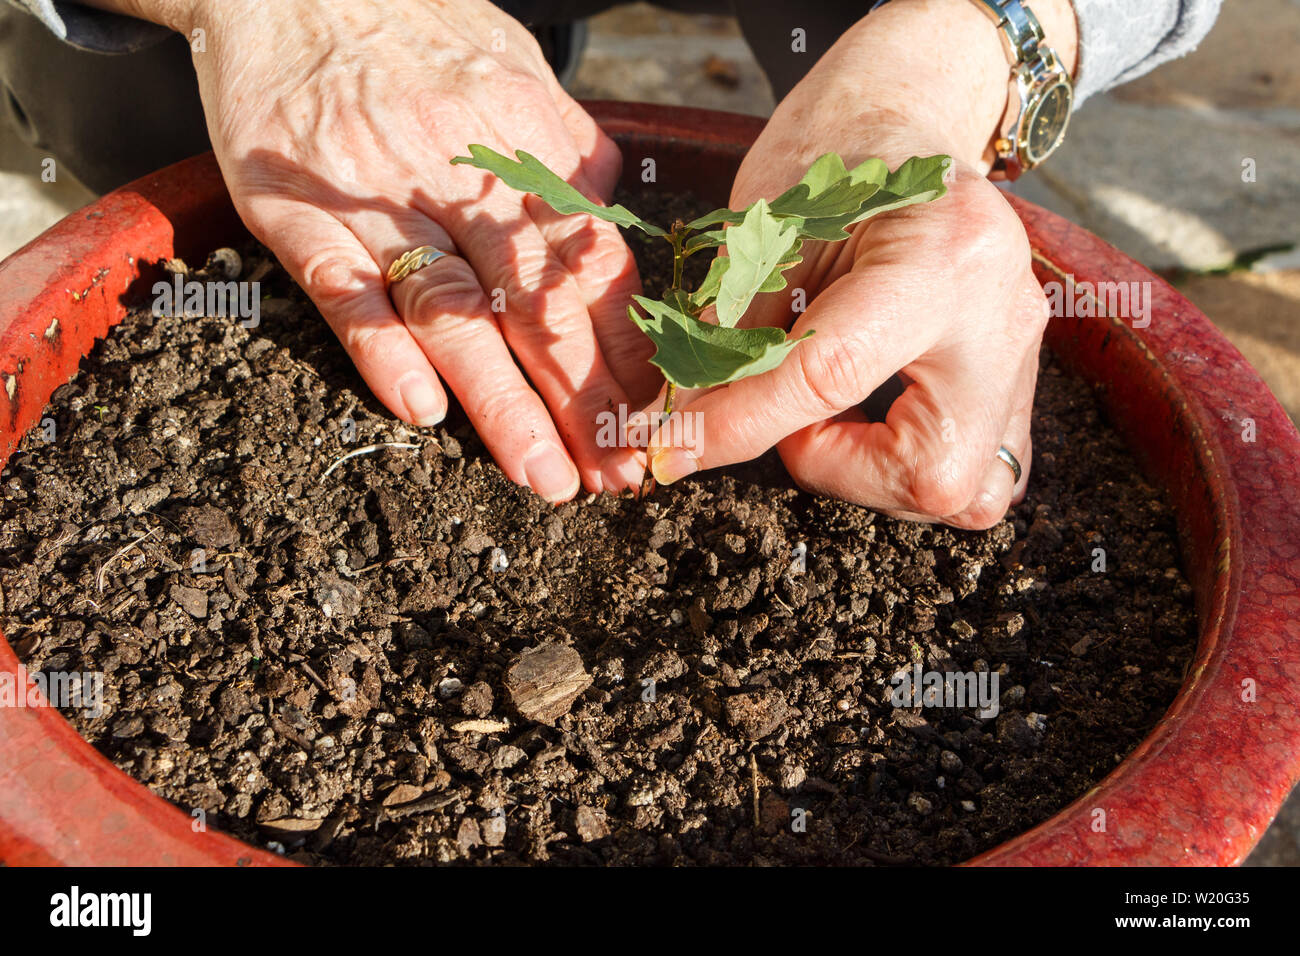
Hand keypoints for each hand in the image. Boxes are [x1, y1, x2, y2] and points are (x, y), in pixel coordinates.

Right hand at [111, 0, 656, 499]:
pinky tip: (418, 408)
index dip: (630, 351)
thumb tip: (609, 228)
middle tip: (616, 474)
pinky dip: (381, 349)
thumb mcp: (519, 75)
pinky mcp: (301, 210)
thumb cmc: (421, 28)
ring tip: (541, 474)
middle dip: (583, 400)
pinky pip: (345, 288)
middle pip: (537, 305)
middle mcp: (462, 179)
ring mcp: (380, 198)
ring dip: (500, 401)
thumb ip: (566, 159)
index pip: (596, 267)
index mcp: (527, 147)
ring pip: (453, 311)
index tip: (657, 419)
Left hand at [646, 0, 1077, 527]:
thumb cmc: (834, 158)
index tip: (674, 449)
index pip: (827, 377)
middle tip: (793, 421)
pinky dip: (912, 466)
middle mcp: (998, 316)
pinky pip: (986, 468)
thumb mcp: (767, 230)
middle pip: (931, 473)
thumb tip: (684, 424)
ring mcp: (1021, 353)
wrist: (911, 120)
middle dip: (839, 472)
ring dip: (879, 480)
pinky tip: (871, 423)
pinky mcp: (1019, 378)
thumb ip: (731, 334)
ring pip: (970, 489)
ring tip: (832, 422)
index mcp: (934, 259)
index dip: (738, 424)